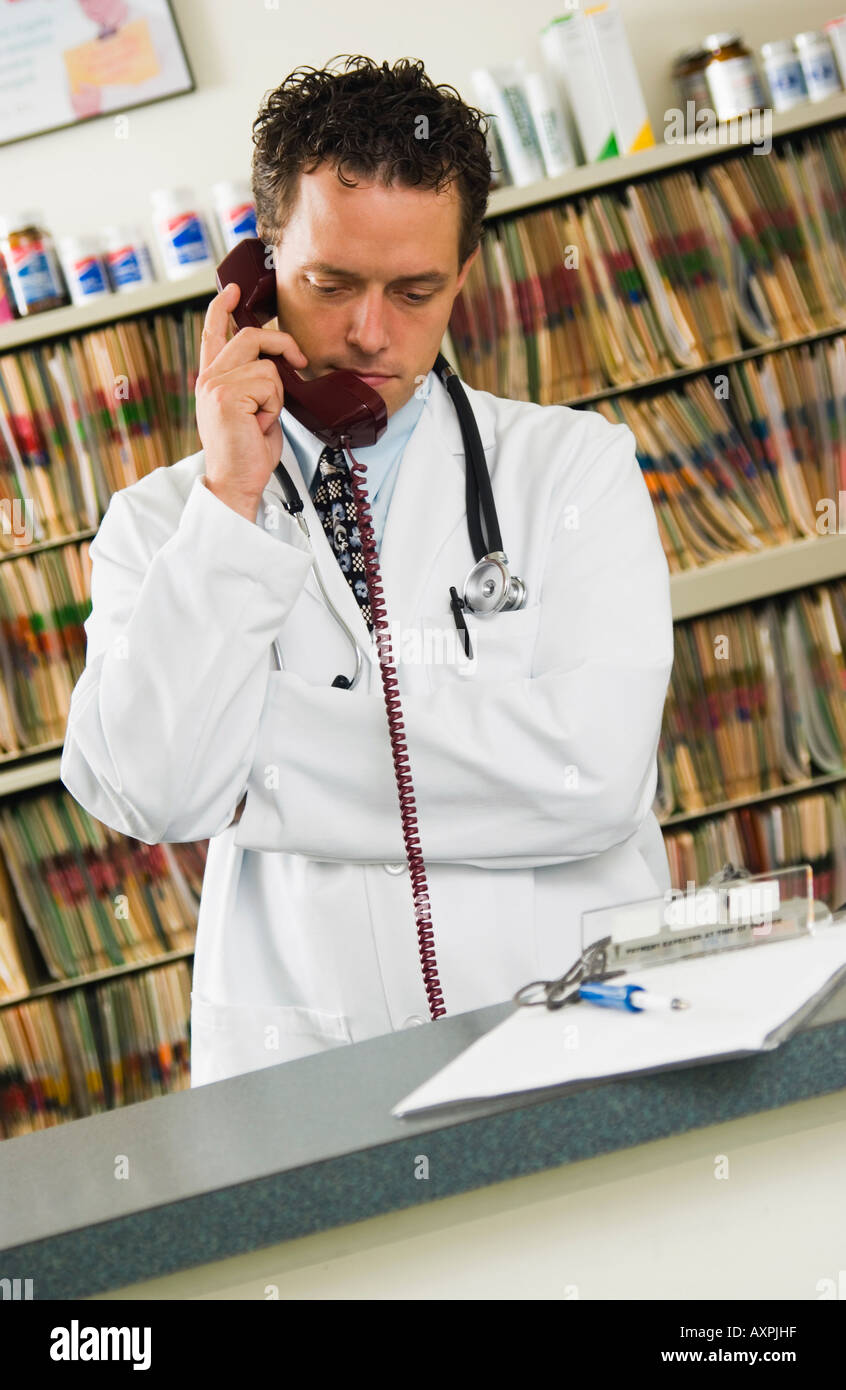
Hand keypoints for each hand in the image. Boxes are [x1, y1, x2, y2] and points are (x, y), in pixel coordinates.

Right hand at [195, 281, 307, 519]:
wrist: (236, 482)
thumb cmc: (248, 453)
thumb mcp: (253, 409)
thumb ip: (255, 382)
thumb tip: (276, 362)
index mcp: (212, 380)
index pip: (213, 334)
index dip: (222, 308)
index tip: (232, 290)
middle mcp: (208, 379)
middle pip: (250, 336)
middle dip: (282, 344)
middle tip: (300, 361)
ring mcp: (214, 386)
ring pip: (266, 365)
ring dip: (277, 394)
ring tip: (263, 419)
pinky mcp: (226, 396)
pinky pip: (269, 383)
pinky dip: (274, 406)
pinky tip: (260, 424)